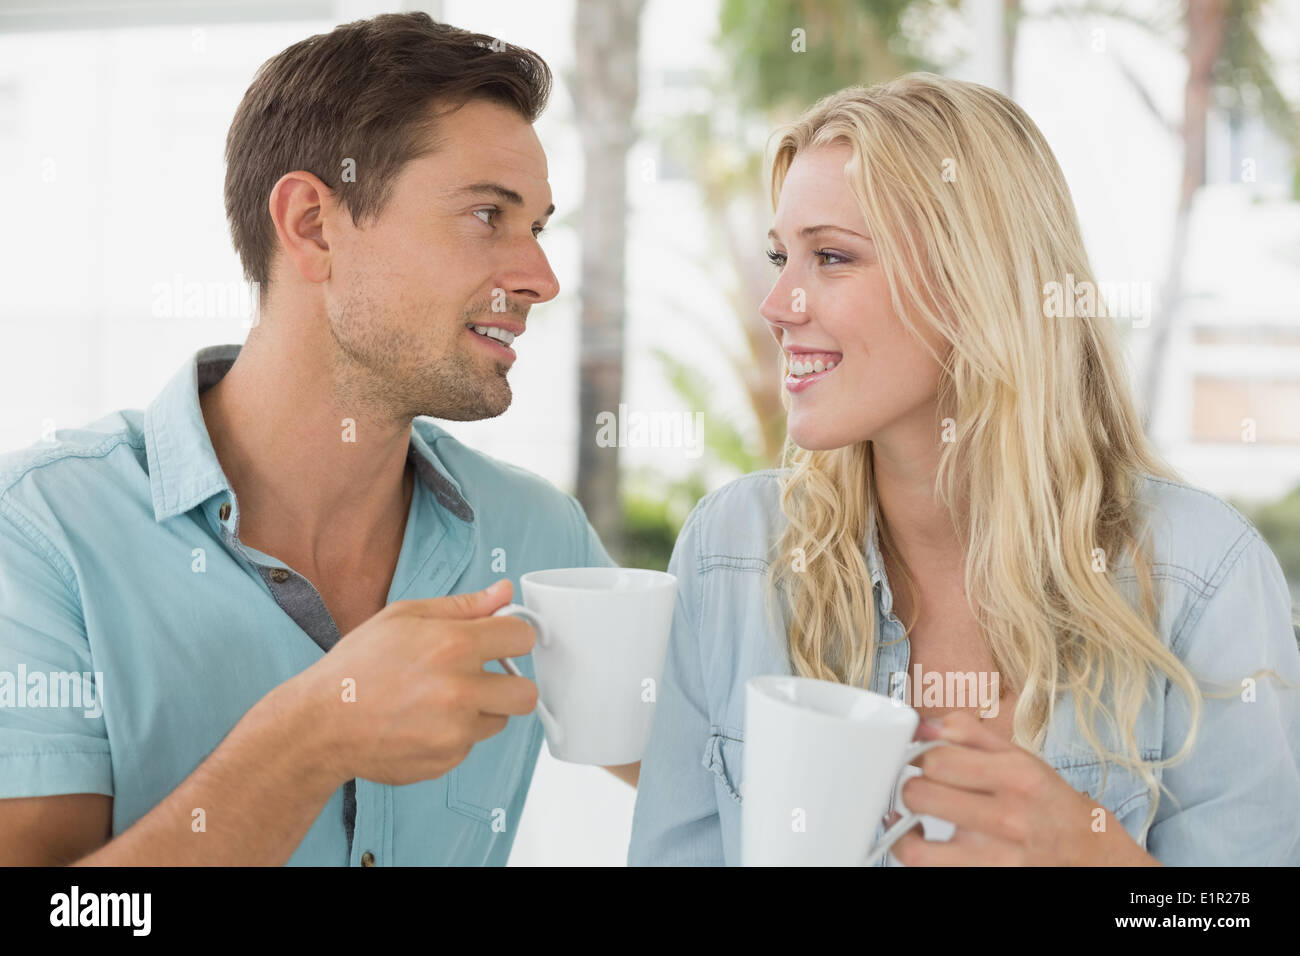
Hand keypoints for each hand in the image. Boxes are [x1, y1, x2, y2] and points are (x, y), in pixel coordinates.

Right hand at [286, 579, 540, 786]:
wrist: (320, 724)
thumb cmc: (357, 666)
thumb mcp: (404, 617)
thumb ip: (463, 606)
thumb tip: (503, 591)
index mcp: (454, 646)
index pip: (522, 637)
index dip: (511, 636)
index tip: (500, 641)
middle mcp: (461, 691)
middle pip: (526, 692)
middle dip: (510, 682)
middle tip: (481, 677)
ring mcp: (456, 732)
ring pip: (500, 719)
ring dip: (481, 710)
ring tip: (439, 700)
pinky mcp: (447, 760)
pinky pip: (471, 744)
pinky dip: (456, 734)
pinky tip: (423, 722)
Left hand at [887, 710, 1160, 865]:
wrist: (1089, 854)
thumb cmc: (1046, 801)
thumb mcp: (1020, 757)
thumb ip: (970, 733)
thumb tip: (925, 725)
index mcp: (1015, 776)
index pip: (936, 759)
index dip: (918, 755)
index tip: (920, 759)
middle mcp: (1007, 818)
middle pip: (920, 795)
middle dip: (912, 788)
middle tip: (919, 788)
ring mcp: (996, 859)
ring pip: (915, 848)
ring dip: (904, 830)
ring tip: (911, 820)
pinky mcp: (986, 881)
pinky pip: (930, 872)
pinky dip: (917, 857)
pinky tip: (923, 844)